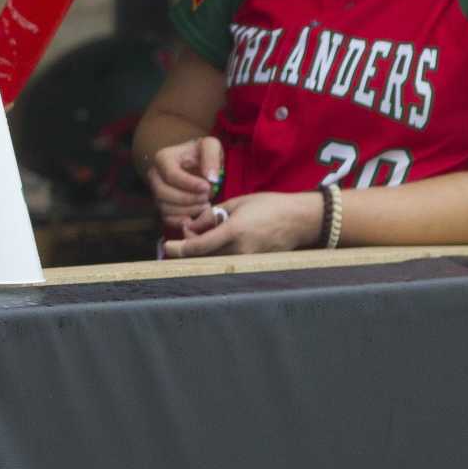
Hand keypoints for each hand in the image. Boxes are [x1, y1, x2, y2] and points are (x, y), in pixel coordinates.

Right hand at [146, 136, 223, 226]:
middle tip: (207, 197)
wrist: (196, 162)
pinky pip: (166, 218)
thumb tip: (210, 178)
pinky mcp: (162, 205)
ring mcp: (156, 192)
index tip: (207, 187)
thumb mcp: (210, 145)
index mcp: (163, 158)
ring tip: (206, 204)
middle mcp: (154, 175)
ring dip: (188, 210)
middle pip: (163, 193)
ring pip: (165, 207)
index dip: (189, 184)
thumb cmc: (202, 153)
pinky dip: (181, 221)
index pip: (171, 175)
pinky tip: (196, 217)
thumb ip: (211, 156)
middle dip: (188, 198)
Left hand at [161, 190, 321, 257]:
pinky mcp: (254, 265)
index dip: (179, 248)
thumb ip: (210, 216)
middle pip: (203, 257)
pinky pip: (228, 262)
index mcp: (233, 232)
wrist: (301, 220)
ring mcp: (248, 261)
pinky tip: (218, 242)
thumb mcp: (236, 203)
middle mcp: (239, 251)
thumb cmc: (269, 206)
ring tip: (203, 235)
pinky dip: (217, 254)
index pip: (198, 247)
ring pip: (214, 261)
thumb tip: (190, 227)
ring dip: (203, 252)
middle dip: (190, 248)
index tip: (167, 247)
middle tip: (186, 235)